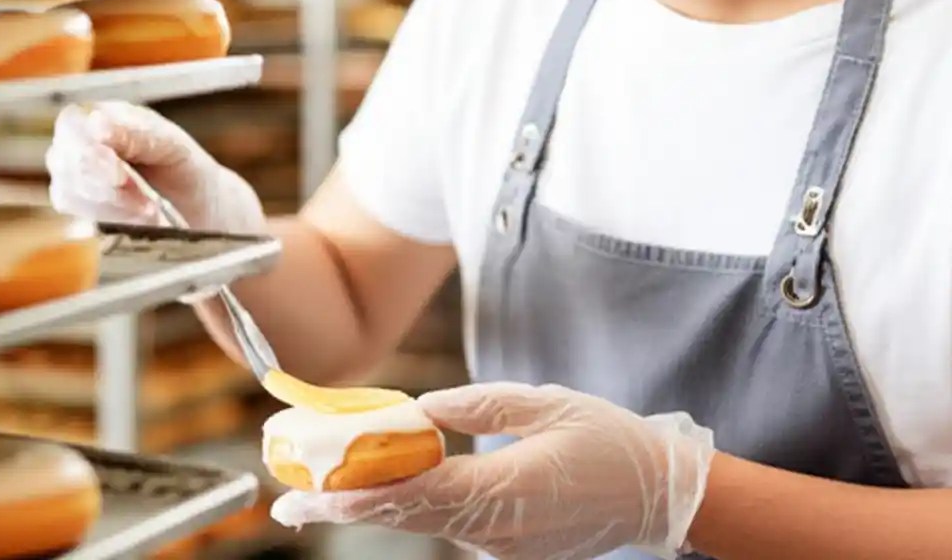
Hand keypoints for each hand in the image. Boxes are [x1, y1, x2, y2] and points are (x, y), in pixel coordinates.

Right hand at [46, 101, 265, 233]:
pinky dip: (109, 220)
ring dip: (110, 206)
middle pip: (63, 162)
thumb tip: (96, 123)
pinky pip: (78, 217)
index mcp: (104, 117)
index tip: (119, 175)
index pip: (71, 125)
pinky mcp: (83, 212)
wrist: (202, 209)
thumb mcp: (172, 145)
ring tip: (151, 213)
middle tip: (145, 201)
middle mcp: (82, 146)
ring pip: (67, 193)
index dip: (88, 150)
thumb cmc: (186, 168)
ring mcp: (77, 180)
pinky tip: (139, 221)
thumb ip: (137, 133)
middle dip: (103, 186)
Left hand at [270, 383, 715, 559]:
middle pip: (406, 517)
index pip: (415, 495)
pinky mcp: (510, 548)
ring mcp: (503, 546)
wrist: (663, 497)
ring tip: (324, 488)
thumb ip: (480, 406)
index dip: (357, 496)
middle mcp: (497, 529)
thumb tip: (423, 410)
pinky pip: (451, 526)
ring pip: (425, 524)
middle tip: (288, 503)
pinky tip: (389, 489)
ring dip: (375, 505)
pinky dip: (414, 508)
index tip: (308, 498)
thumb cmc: (611, 443)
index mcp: (506, 489)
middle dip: (344, 509)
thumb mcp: (547, 405)